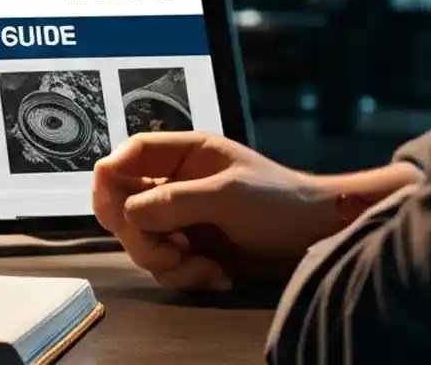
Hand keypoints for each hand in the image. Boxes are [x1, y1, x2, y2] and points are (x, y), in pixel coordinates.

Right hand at [92, 132, 340, 292]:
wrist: (317, 236)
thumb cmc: (280, 202)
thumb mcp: (228, 196)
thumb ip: (175, 201)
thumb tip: (129, 213)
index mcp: (186, 155)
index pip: (131, 154)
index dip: (112, 176)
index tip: (113, 207)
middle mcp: (177, 183)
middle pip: (125, 205)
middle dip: (142, 236)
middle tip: (170, 254)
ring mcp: (182, 218)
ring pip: (143, 242)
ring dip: (169, 263)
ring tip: (206, 269)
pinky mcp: (192, 248)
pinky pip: (166, 266)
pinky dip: (187, 276)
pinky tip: (219, 276)